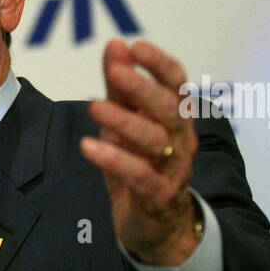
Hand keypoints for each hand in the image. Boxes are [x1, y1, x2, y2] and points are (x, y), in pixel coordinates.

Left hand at [80, 38, 198, 266]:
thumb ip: (120, 87)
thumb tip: (115, 45)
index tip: (135, 46)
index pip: (176, 83)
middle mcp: (181, 139)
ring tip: (94, 106)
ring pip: (155, 140)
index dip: (158, 63)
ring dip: (124, 121)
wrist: (156, 225)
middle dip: (141, 87)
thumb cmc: (142, 165)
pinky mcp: (158, 195)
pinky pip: (139, 174)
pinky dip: (114, 159)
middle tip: (114, 72)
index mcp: (176, 116)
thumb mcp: (127, 124)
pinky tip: (88, 146)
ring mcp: (173, 168)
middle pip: (168, 108)